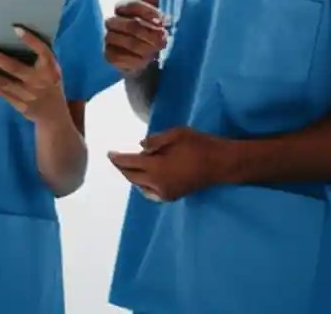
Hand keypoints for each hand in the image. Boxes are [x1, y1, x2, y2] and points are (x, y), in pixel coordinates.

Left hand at [0, 26, 66, 124]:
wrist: (54, 115)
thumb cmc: (49, 82)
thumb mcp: (52, 69)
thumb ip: (40, 56)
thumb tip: (16, 33)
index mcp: (51, 69)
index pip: (43, 52)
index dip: (31, 40)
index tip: (15, 28)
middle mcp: (39, 82)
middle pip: (13, 67)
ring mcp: (28, 95)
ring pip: (0, 81)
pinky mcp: (18, 105)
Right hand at [104, 0, 167, 75]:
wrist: (142, 56)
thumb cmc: (148, 31)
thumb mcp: (153, 16)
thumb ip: (152, 2)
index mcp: (121, 8)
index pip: (132, 5)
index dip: (148, 12)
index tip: (163, 20)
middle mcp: (111, 22)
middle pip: (131, 25)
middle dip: (151, 33)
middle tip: (164, 38)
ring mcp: (108, 39)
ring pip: (129, 42)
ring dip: (147, 47)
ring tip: (157, 50)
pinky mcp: (108, 55)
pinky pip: (122, 57)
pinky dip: (138, 60)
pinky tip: (146, 60)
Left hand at [107, 127, 234, 201]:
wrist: (221, 164)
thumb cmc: (200, 145)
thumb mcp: (176, 134)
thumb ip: (155, 140)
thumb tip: (141, 146)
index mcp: (156, 167)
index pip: (130, 163)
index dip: (117, 158)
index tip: (109, 153)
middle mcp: (157, 184)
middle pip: (132, 177)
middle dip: (122, 168)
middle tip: (116, 159)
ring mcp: (165, 192)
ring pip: (140, 186)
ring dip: (132, 176)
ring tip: (129, 165)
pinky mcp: (173, 196)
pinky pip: (151, 193)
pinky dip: (143, 185)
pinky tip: (144, 178)